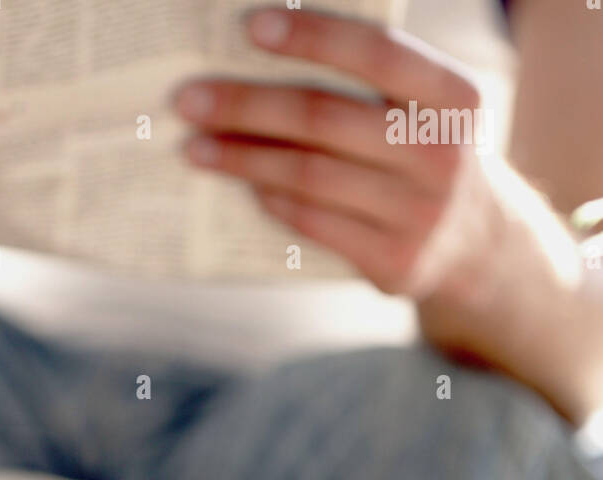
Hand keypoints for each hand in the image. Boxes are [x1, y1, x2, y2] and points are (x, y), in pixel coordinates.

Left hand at [174, 8, 600, 423]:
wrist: (478, 246)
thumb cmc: (425, 154)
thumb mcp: (424, 108)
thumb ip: (370, 80)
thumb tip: (264, 55)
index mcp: (451, 97)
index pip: (374, 53)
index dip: (310, 37)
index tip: (247, 27)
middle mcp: (439, 154)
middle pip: (323, 119)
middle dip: (247, 106)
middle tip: (190, 99)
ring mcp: (417, 215)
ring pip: (308, 177)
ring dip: (243, 159)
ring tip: (194, 148)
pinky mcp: (392, 263)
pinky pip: (314, 224)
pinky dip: (272, 201)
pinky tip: (243, 185)